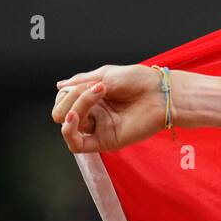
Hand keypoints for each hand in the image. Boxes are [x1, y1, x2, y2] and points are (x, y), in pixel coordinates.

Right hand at [52, 64, 166, 152]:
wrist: (161, 92)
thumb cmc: (140, 81)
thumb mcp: (105, 74)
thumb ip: (79, 81)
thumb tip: (59, 86)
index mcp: (93, 99)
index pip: (63, 100)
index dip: (68, 92)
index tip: (89, 82)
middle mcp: (94, 114)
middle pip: (62, 112)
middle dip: (71, 98)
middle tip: (93, 88)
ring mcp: (99, 128)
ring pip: (69, 124)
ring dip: (78, 105)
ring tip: (98, 92)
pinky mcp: (106, 141)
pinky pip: (77, 145)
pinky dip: (69, 130)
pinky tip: (73, 116)